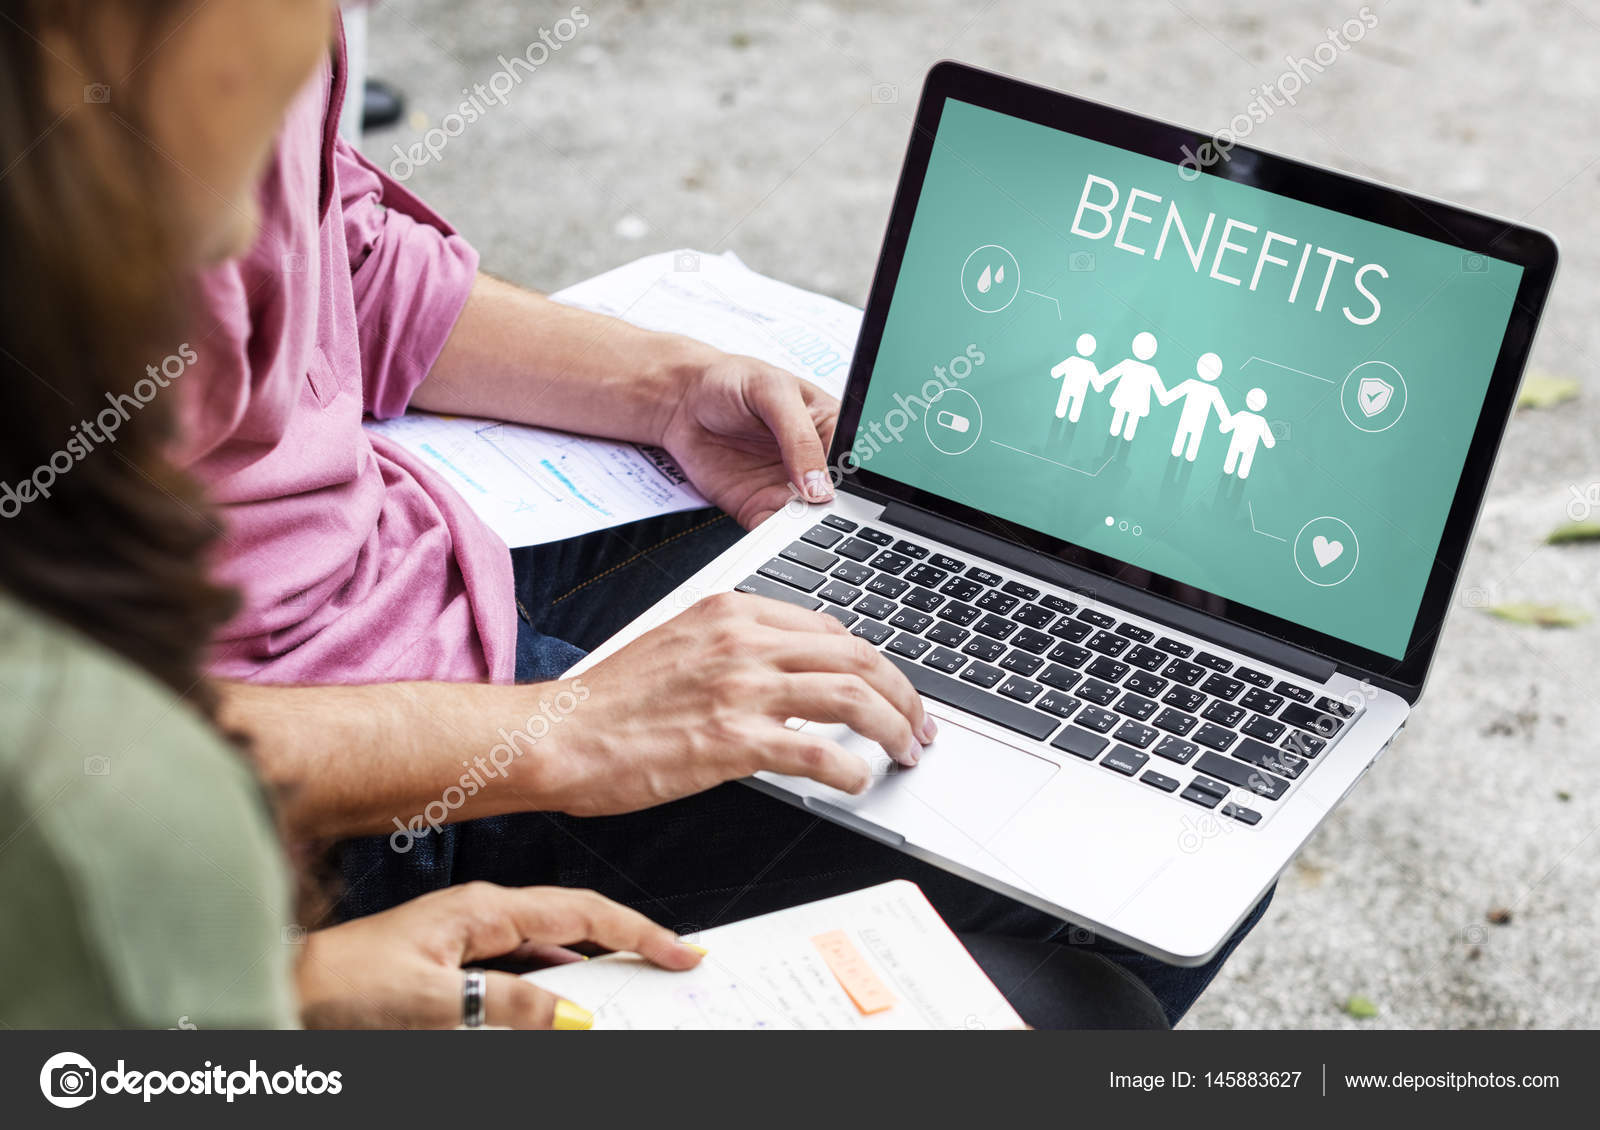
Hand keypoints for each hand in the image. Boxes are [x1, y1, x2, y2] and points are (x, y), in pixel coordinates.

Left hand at [296, 883, 702, 1028]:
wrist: (282, 990)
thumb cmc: (341, 987)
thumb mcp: (435, 1003)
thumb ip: (510, 1006)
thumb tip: (572, 1016)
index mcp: (482, 909)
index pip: (582, 912)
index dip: (637, 930)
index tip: (679, 951)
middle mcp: (478, 916)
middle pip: (572, 926)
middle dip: (622, 946)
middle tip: (664, 969)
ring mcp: (465, 938)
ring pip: (546, 953)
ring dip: (583, 972)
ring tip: (618, 991)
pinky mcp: (450, 965)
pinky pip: (516, 973)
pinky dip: (546, 988)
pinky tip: (554, 1008)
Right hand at [545, 592, 937, 816]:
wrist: (559, 735)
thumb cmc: (611, 703)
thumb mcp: (681, 647)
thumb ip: (738, 651)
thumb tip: (794, 678)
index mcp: (732, 612)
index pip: (830, 628)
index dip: (871, 661)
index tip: (886, 688)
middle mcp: (743, 641)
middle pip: (857, 655)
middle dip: (902, 692)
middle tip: (917, 724)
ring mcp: (741, 687)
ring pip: (853, 696)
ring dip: (894, 727)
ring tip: (906, 752)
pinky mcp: (733, 739)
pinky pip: (819, 750)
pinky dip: (852, 767)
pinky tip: (858, 780)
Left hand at [658, 353, 838, 527]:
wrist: (679, 402)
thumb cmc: (731, 382)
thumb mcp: (772, 392)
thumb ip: (799, 436)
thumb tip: (821, 484)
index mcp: (830, 429)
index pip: (854, 462)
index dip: (855, 481)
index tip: (846, 492)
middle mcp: (813, 464)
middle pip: (838, 499)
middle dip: (835, 512)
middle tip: (824, 513)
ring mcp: (786, 488)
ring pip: (810, 522)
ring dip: (808, 530)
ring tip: (801, 525)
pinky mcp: (759, 508)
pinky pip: (775, 533)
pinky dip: (777, 540)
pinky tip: (776, 535)